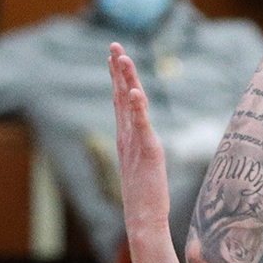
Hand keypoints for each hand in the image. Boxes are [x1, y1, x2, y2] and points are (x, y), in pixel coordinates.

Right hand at [108, 44, 172, 236]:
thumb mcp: (141, 164)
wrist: (142, 217)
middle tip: (114, 45)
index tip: (114, 56)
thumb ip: (139, 148)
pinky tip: (136, 91)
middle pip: (121, 95)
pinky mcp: (147, 150)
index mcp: (126, 137)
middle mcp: (127, 135)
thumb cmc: (144, 195)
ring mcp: (135, 141)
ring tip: (122, 57)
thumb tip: (141, 140)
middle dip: (117, 69)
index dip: (118, 78)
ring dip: (126, 80)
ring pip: (129, 104)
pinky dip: (138, 107)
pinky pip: (141, 124)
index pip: (121, 101)